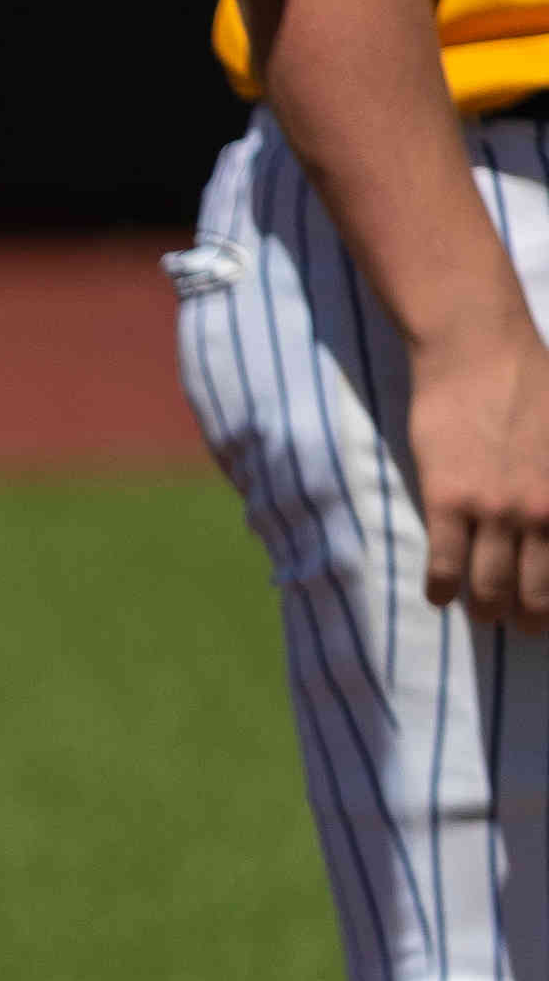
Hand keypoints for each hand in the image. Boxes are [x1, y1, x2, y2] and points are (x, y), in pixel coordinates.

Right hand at [416, 313, 548, 634]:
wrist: (479, 352)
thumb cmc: (537, 383)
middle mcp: (543, 511)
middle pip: (539, 588)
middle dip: (533, 617)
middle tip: (526, 628)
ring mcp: (494, 510)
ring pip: (491, 586)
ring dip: (488, 610)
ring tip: (485, 617)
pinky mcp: (448, 501)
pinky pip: (445, 564)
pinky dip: (443, 589)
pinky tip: (441, 596)